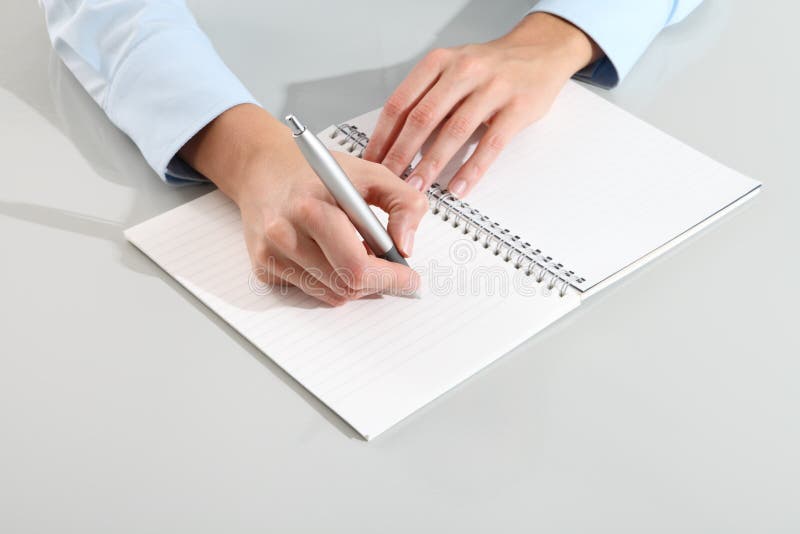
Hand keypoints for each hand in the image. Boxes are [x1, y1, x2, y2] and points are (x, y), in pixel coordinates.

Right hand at [180, 105, 426, 305]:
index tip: (409, 278)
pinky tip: (329, 254)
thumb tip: (405, 247)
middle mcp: (285, 234)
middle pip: (346, 286)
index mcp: (311, 208)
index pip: (357, 266)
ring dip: (354, 282)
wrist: (263, 168)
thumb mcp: (371, 174)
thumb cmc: (317, 172)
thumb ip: (404, 204)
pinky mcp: (263, 268)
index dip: (390, 278)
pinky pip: (311, 291)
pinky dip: (330, 280)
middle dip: (377, 282)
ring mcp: (271, 254)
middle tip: (390, 270)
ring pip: (332, 295)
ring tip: (358, 253)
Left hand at [364, 12, 601, 196]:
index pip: (401, 102)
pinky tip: (459, 186)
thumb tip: (393, 140)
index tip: (372, 160)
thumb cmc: (491, 67)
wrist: (540, 51)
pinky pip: (491, 144)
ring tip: (417, 188)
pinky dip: (472, 169)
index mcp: (440, 62)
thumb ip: (426, 98)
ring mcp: (493, 88)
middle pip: (423, 117)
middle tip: (389, 179)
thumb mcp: (452, 69)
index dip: (383, 135)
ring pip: (454, 131)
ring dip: (432, 164)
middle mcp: (463, 70)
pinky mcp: (518, 107)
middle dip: (401, 154)